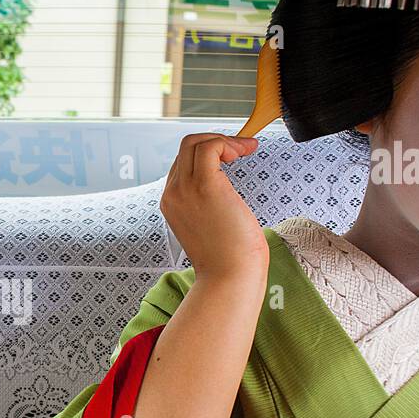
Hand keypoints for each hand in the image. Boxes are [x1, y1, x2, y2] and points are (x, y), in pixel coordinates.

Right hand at [160, 133, 266, 280]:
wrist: (229, 278)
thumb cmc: (229, 259)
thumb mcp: (212, 226)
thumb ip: (210, 205)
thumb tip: (226, 191)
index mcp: (172, 203)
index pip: (184, 162)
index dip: (209, 153)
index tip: (233, 156)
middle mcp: (172, 194)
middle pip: (187, 147)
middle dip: (216, 141)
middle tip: (242, 150)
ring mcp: (184, 189)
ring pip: (196, 142)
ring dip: (224, 140)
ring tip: (246, 150)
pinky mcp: (204, 186)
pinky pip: (210, 147)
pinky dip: (228, 143)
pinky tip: (245, 152)